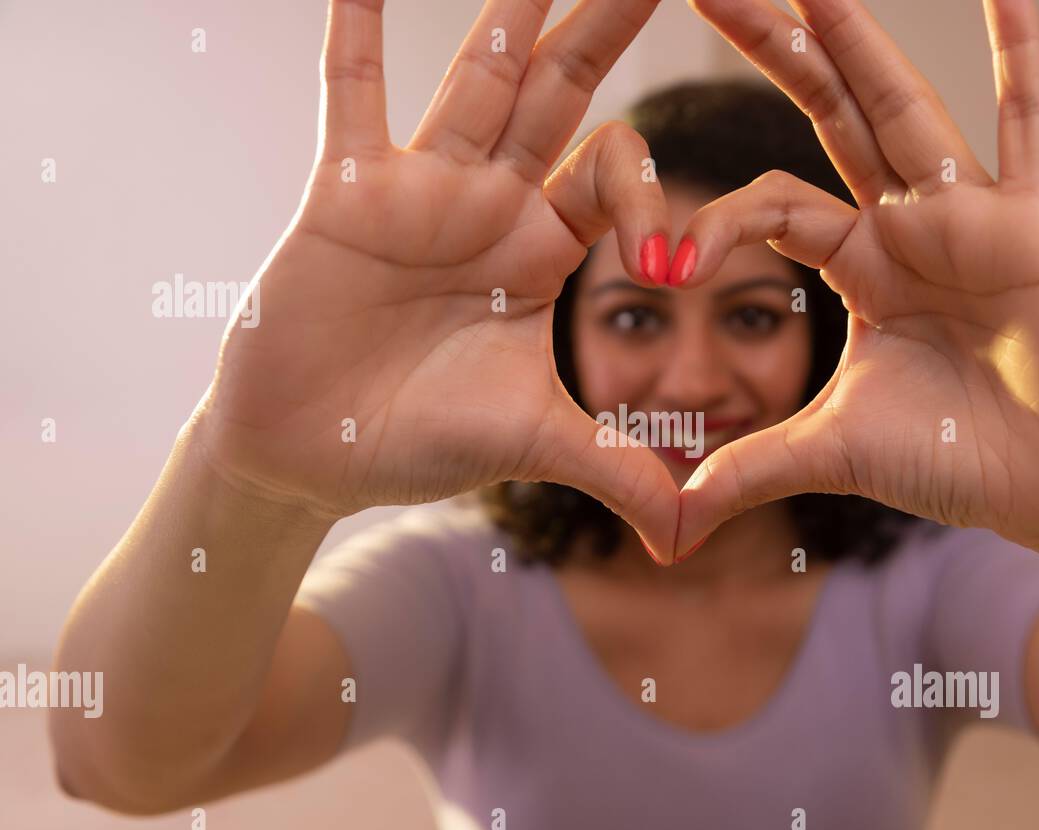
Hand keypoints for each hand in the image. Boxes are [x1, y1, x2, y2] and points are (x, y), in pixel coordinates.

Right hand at [194, 0, 682, 559]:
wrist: (313, 453)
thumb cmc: (420, 439)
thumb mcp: (534, 444)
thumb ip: (618, 471)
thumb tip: (694, 537)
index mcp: (543, 252)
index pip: (615, 176)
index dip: (650, 197)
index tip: (666, 262)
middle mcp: (492, 203)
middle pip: (562, 92)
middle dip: (607, 24)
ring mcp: (421, 188)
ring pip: (478, 78)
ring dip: (514, 9)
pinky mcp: (348, 191)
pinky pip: (353, 94)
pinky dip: (355, 31)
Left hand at [674, 0, 1038, 557]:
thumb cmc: (963, 461)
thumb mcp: (833, 454)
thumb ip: (750, 470)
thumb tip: (669, 529)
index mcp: (863, 265)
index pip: (774, 209)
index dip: (715, 224)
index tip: (665, 266)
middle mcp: (911, 225)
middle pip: (830, 117)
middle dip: (774, 51)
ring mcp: (973, 216)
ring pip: (905, 106)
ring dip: (859, 36)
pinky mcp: (1036, 224)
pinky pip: (1033, 127)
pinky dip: (1023, 58)